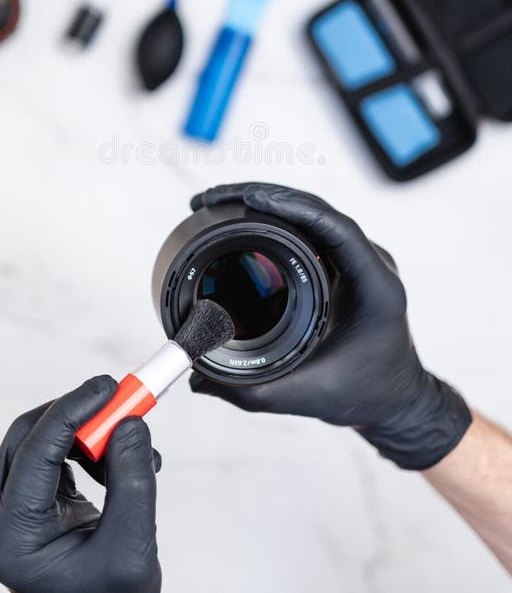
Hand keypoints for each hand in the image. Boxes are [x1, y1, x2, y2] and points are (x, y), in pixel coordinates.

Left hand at [0, 376, 160, 592]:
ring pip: (40, 439)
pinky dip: (84, 447)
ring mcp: (5, 512)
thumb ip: (132, 479)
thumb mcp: (131, 544)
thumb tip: (129, 421)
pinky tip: (114, 464)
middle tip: (123, 403)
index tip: (109, 386)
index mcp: (12, 538)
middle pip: (28, 436)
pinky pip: (49, 454)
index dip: (73, 410)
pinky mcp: (23, 503)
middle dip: (79, 414)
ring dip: (87, 432)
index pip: (35, 452)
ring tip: (130, 451)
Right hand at [190, 183, 471, 469]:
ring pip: (312, 213)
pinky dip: (276, 216)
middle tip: (213, 197)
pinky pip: (311, 226)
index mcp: (374, 286)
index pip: (336, 228)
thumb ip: (250, 391)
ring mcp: (358, 260)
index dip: (293, 207)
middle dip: (264, 195)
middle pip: (317, 210)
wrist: (397, 401)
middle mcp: (370, 264)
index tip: (250, 199)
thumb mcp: (306, 396)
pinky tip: (244, 215)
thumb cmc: (365, 395)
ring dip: (267, 199)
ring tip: (219, 200)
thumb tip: (198, 378)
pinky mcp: (344, 263)